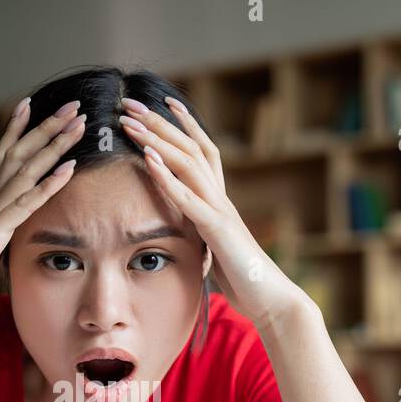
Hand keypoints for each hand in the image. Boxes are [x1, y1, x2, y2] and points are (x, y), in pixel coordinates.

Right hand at [0, 97, 86, 330]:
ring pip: (25, 171)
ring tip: (77, 125)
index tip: (32, 102)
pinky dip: (47, 185)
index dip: (18, 129)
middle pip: (20, 154)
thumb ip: (4, 235)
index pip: (4, 157)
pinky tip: (67, 169)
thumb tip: (16, 232)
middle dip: (47, 127)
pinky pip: (24, 205)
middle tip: (73, 105)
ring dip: (54, 146)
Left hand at [118, 96, 306, 331]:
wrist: (270, 299)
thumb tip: (185, 229)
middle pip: (190, 147)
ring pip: (188, 163)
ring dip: (157, 140)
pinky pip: (188, 197)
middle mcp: (221, 197)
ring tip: (131, 122)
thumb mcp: (214, 249)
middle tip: (131, 102)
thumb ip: (200, 232)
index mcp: (220, 200)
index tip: (163, 103)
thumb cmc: (243, 279)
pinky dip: (166, 176)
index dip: (184, 125)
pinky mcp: (217, 229)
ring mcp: (221, 210)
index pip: (203, 151)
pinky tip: (147, 158)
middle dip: (160, 123)